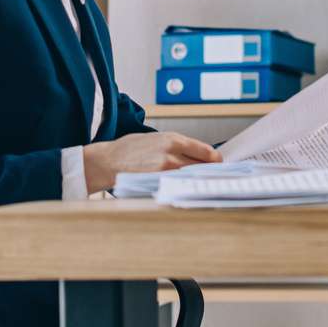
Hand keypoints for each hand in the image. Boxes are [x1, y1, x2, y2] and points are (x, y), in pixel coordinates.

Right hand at [82, 131, 220, 193]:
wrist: (108, 161)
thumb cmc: (129, 149)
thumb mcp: (156, 139)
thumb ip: (177, 146)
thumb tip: (196, 154)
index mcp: (172, 139)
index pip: (206, 151)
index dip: (215, 159)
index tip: (219, 163)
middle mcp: (172, 154)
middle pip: (203, 166)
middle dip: (209, 171)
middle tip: (213, 175)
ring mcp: (166, 170)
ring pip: (192, 177)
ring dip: (197, 180)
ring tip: (199, 182)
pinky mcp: (159, 183)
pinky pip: (179, 185)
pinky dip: (183, 186)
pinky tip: (183, 187)